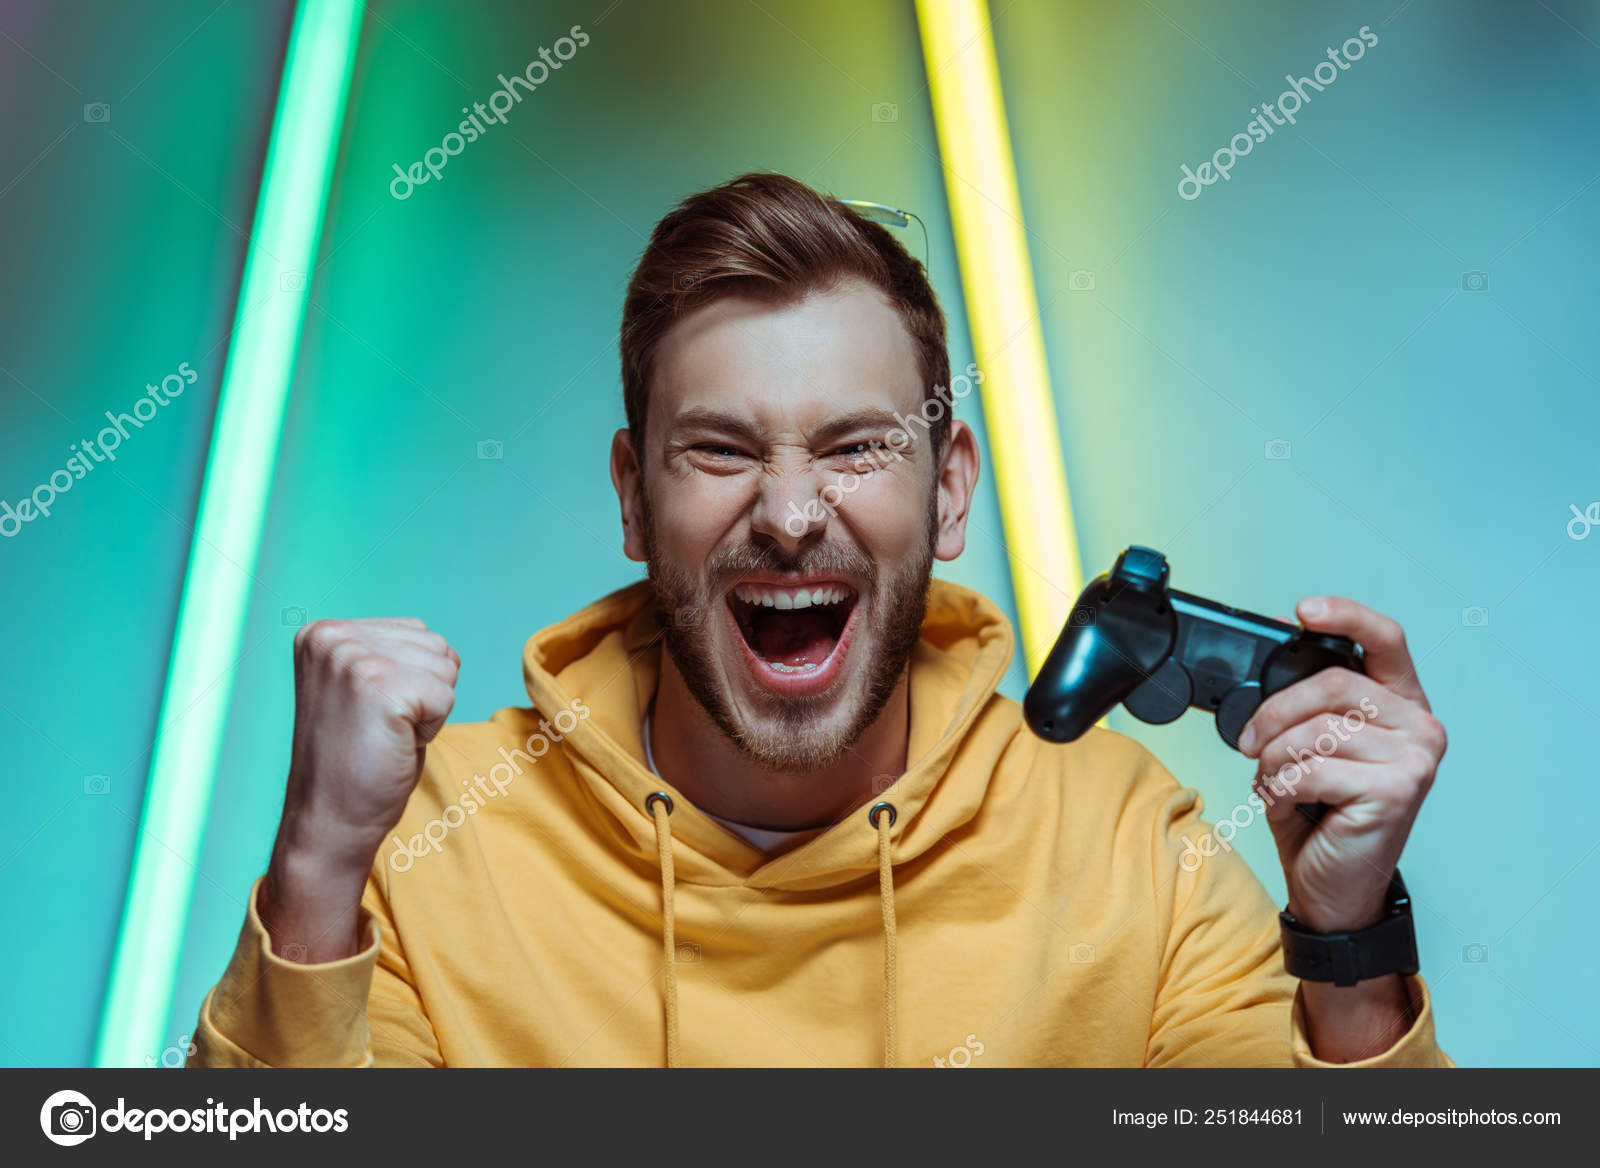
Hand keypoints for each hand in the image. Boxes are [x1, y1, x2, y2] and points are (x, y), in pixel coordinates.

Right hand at [260, 618, 458, 961]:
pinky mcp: (378, 688)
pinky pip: (445, 696)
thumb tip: (440, 645)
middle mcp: (332, 637)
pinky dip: (432, 728)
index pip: (417, 631)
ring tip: (386, 736)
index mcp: (324, 632)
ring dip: (429, 709)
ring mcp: (352, 659)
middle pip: (435, 645)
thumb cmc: (356, 760)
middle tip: (381, 729)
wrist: (329, 821)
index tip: (372, 714)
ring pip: (445, 667)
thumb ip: (388, 654)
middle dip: (424, 692)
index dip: (412, 680)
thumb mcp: (364, 688)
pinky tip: (395, 746)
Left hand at [1237, 596, 1445, 934]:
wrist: (1333, 887)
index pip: (1385, 639)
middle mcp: (1420, 726)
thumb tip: (1276, 642)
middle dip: (1273, 712)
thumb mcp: (1310, 744)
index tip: (1301, 612)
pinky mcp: (1396, 791)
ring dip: (1272, 758)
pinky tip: (1288, 803)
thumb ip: (1307, 700)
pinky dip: (1280, 787)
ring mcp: (1415, 759)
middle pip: (1331, 684)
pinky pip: (1312, 769)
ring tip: (1271, 782)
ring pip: (1315, 730)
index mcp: (1402, 702)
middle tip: (1247, 743)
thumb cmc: (1319, 812)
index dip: (1345, 616)